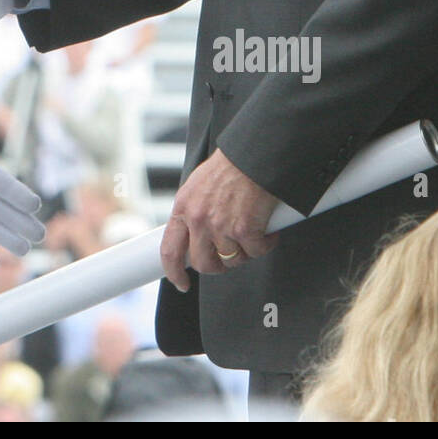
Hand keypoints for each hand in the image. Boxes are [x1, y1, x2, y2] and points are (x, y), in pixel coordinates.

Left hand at [159, 148, 279, 289]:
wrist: (253, 155)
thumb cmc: (230, 167)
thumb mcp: (198, 186)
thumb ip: (193, 211)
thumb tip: (194, 236)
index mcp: (183, 207)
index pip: (169, 250)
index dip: (173, 272)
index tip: (181, 283)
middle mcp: (198, 219)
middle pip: (203, 263)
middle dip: (218, 265)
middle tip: (230, 253)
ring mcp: (221, 225)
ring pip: (231, 260)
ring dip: (244, 252)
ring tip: (251, 233)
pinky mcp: (245, 229)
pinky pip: (256, 251)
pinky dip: (265, 243)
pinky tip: (268, 229)